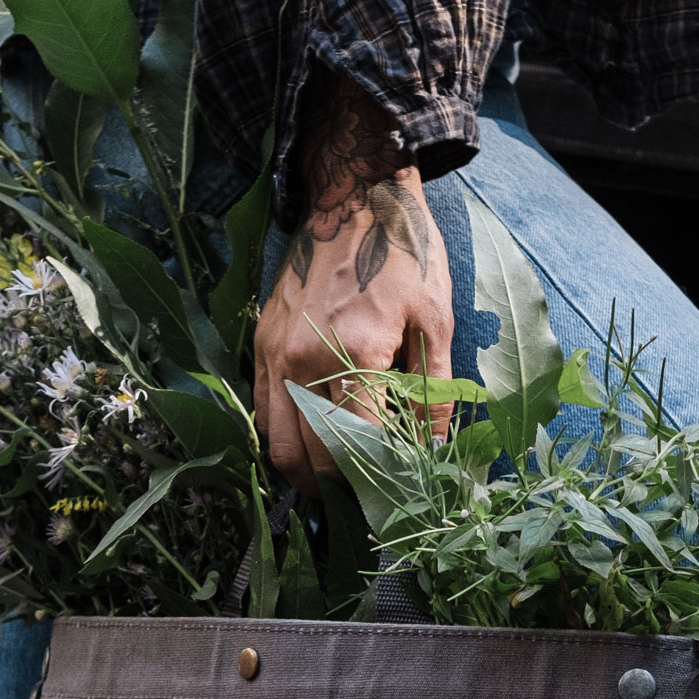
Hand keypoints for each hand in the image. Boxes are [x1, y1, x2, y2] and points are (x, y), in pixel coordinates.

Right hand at [254, 75, 452, 498]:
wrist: (351, 194)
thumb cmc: (402, 252)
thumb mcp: (438, 318)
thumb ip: (434, 391)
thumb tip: (433, 449)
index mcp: (356, 354)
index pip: (360, 446)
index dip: (378, 481)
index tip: (396, 498)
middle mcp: (306, 359)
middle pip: (313, 458)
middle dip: (340, 491)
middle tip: (366, 504)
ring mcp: (275, 353)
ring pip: (278, 444)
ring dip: (305, 475)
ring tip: (335, 486)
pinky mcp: (261, 344)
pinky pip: (262, 412)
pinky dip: (284, 439)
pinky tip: (310, 446)